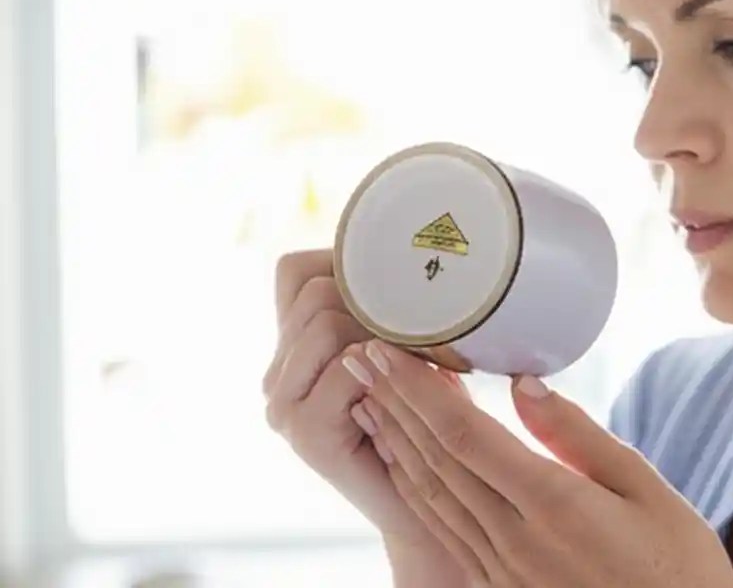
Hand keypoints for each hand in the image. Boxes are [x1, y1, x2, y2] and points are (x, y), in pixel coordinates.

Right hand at [263, 250, 465, 582]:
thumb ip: (391, 308)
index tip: (401, 294)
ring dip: (387, 331)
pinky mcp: (305, 432)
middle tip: (426, 338)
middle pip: (316, 289)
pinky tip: (415, 386)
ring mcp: (284, 404)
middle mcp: (278, 374)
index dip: (348, 265)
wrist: (432, 507)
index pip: (294, 269)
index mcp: (292, 347)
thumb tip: (417, 249)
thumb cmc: (431, 418)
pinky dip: (391, 365)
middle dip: (380, 302)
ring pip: (326, 318)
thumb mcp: (407, 347)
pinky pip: (347, 363)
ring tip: (423, 361)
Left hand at [346, 340, 732, 587]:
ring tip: (366, 396)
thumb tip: (525, 384)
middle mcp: (514, 540)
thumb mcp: (648, 491)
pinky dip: (413, 486)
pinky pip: (441, 529)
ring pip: (429, 495)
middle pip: (435, 460)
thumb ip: (580, 437)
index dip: (418, 390)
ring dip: (392, 441)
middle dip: (394, 403)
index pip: (465, 436)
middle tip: (360, 354)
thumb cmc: (678, 567)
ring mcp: (500, 569)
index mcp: (554, 505)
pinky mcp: (498, 586)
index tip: (388, 348)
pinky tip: (401, 460)